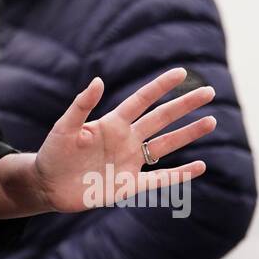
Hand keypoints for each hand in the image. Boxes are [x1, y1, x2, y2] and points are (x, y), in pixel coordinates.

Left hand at [35, 67, 213, 212]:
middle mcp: (126, 139)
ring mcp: (130, 162)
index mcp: (112, 123)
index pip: (142, 100)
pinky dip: (180, 174)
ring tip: (211, 121)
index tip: (181, 72)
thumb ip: (82, 105)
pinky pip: (160, 178)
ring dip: (188, 134)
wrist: (48, 184)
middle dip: (184, 105)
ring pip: (166, 144)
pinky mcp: (129, 185)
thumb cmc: (53, 152)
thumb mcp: (65, 126)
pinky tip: (200, 166)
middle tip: (208, 92)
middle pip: (161, 118)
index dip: (160, 86)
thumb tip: (98, 80)